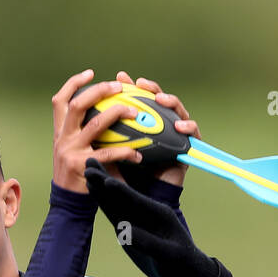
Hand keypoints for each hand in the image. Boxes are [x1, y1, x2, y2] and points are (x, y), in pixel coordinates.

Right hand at [51, 70, 143, 192]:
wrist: (69, 205)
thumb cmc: (77, 176)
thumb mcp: (73, 151)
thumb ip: (83, 134)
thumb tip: (107, 112)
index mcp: (60, 132)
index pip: (61, 100)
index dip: (74, 84)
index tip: (90, 73)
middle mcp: (63, 138)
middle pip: (78, 105)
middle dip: (99, 91)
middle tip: (119, 86)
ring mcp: (71, 152)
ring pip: (95, 124)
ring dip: (117, 114)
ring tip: (134, 111)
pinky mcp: (83, 167)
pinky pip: (109, 155)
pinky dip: (126, 153)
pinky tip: (138, 155)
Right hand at [84, 159, 218, 276]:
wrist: (183, 271)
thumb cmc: (181, 262)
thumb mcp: (169, 255)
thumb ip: (149, 243)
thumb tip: (125, 231)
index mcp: (159, 213)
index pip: (137, 200)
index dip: (122, 191)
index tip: (107, 181)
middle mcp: (146, 211)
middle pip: (122, 194)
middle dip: (105, 179)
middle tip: (89, 162)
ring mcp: (136, 218)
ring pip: (115, 200)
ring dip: (101, 186)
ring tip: (87, 170)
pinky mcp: (129, 226)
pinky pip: (113, 211)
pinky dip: (103, 201)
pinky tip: (93, 189)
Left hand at [113, 71, 199, 188]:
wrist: (144, 198)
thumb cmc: (127, 176)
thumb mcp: (110, 153)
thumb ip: (102, 138)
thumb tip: (85, 117)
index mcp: (142, 125)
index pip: (138, 100)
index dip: (131, 87)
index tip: (121, 78)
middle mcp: (159, 126)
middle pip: (158, 100)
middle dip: (151, 88)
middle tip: (142, 84)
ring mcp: (174, 134)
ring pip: (177, 110)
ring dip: (171, 101)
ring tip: (161, 100)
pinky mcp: (187, 146)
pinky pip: (193, 133)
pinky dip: (189, 126)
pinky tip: (180, 126)